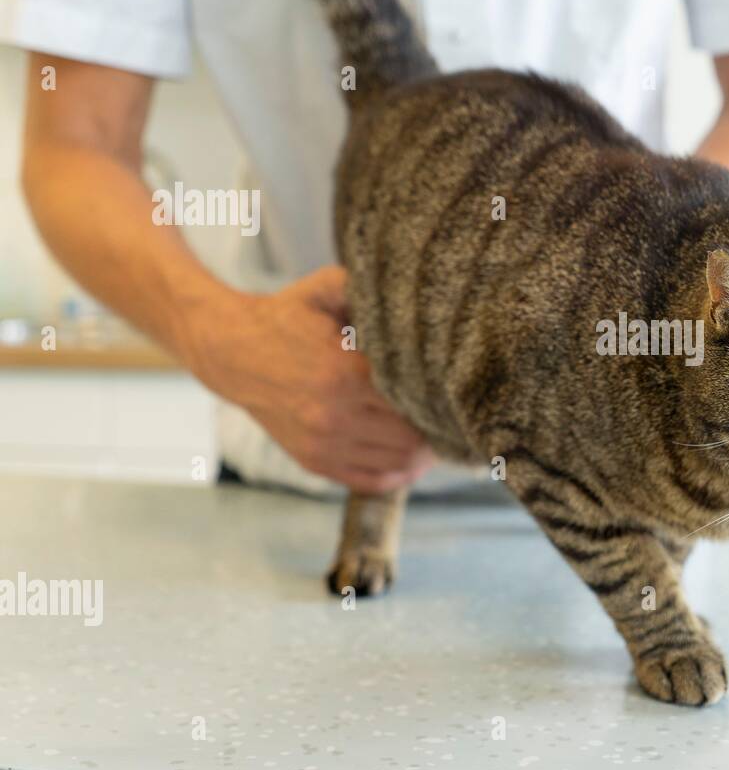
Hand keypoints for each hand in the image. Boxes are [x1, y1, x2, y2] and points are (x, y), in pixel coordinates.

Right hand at [184, 266, 434, 492]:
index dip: (441, 399)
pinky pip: (370, 481)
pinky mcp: (313, 461)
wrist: (231, 352)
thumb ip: (366, 288)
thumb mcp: (325, 290)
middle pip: (412, 439)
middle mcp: (334, 415)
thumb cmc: (286, 318)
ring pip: (397, 464)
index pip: (415, 400)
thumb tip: (415, 293)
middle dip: (436, 429)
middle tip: (451, 416)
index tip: (455, 392)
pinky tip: (409, 457)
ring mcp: (322, 443)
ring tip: (434, 436)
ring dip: (422, 454)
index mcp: (344, 373)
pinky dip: (397, 474)